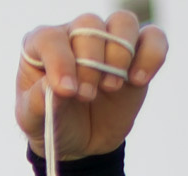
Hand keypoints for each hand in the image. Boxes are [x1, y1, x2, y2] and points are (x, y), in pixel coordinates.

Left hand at [15, 10, 168, 160]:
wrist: (81, 142)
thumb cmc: (51, 122)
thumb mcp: (33, 119)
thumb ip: (38, 101)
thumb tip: (55, 85)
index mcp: (42, 45)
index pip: (50, 38)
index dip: (60, 61)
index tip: (67, 90)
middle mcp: (75, 35)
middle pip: (89, 25)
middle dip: (91, 62)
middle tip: (87, 95)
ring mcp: (109, 42)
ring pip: (123, 22)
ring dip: (120, 53)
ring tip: (112, 86)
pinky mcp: (137, 55)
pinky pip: (154, 37)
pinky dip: (152, 55)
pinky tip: (139, 80)